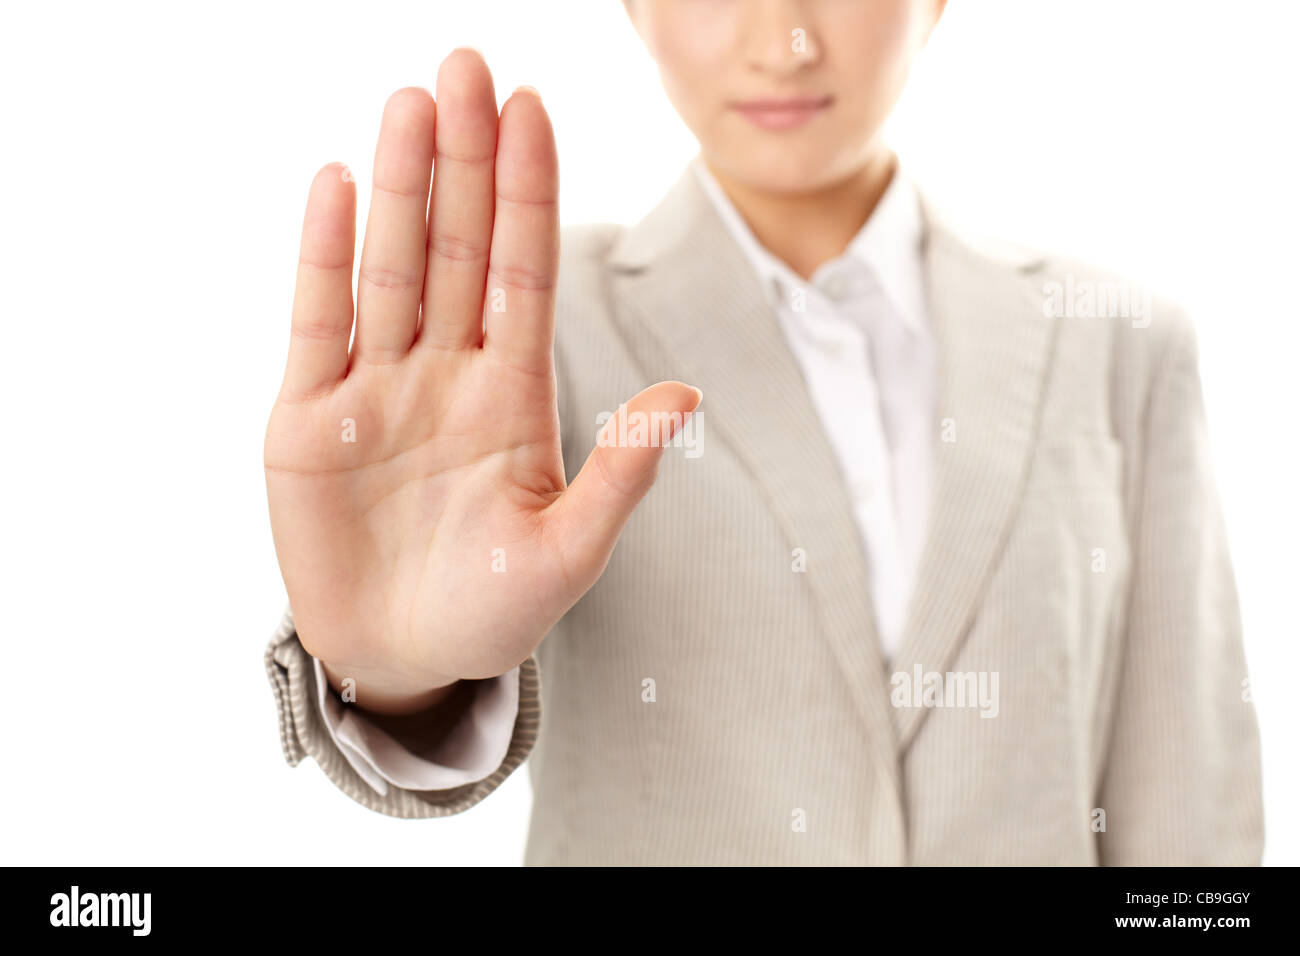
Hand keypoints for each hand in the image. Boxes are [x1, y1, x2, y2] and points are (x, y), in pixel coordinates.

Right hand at [264, 50, 700, 713]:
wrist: (402, 660)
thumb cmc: (492, 610)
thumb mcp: (567, 552)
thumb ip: (620, 474)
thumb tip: (685, 394)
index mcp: (513, 395)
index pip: (524, 273)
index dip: (530, 192)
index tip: (533, 111)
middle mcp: (446, 373)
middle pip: (460, 248)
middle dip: (467, 160)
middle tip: (467, 66)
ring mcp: (376, 388)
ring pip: (392, 267)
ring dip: (402, 187)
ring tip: (412, 104)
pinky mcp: (309, 419)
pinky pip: (319, 324)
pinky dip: (326, 258)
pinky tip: (339, 186)